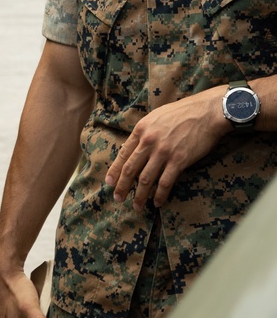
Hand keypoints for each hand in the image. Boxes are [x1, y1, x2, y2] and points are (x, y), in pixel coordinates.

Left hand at [105, 88, 227, 209]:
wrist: (207, 112)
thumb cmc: (183, 112)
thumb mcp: (156, 116)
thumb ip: (145, 132)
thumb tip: (136, 146)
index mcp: (141, 130)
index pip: (123, 154)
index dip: (115, 170)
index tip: (109, 182)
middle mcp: (149, 141)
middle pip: (130, 169)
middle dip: (122, 186)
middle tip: (118, 198)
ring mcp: (163, 151)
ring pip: (146, 179)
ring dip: (139, 195)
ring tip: (137, 206)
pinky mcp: (179, 160)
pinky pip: (165, 182)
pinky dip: (160, 195)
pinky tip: (157, 202)